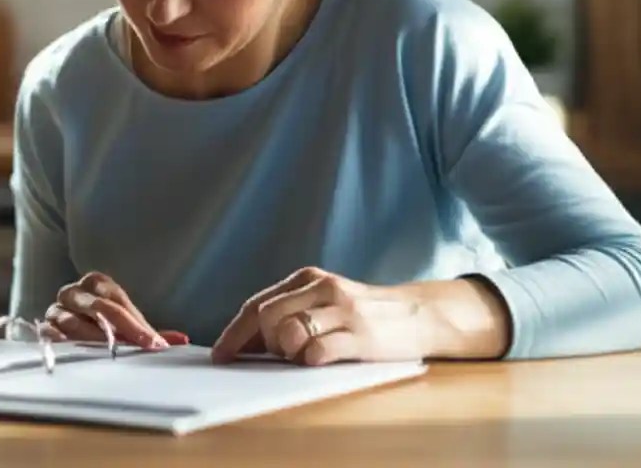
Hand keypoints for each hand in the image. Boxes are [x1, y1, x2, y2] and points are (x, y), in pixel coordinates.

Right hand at [44, 272, 189, 349]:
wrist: (64, 330)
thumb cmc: (101, 326)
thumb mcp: (128, 326)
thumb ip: (151, 333)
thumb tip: (182, 341)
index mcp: (95, 284)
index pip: (116, 298)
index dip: (136, 321)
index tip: (153, 343)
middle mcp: (73, 293)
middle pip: (97, 306)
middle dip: (121, 329)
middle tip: (140, 348)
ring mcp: (55, 310)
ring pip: (73, 321)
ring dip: (95, 338)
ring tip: (112, 354)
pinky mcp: (43, 329)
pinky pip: (49, 334)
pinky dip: (64, 343)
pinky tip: (78, 354)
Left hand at [212, 267, 426, 365]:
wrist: (419, 314)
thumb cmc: (362, 315)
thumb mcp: (323, 304)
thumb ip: (289, 316)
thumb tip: (244, 346)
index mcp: (308, 279)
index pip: (257, 304)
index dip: (234, 333)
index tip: (221, 355)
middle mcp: (323, 289)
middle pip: (267, 317)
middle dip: (264, 344)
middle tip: (279, 355)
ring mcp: (343, 311)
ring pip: (288, 332)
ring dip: (286, 353)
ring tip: (302, 356)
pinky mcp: (361, 336)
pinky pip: (318, 351)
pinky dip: (309, 359)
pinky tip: (317, 360)